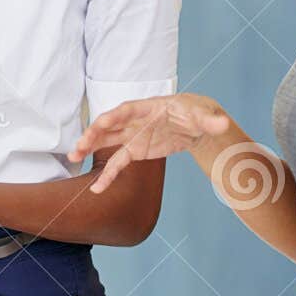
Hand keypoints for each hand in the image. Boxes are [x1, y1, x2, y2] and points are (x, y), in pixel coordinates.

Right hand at [66, 93, 230, 193]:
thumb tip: (223, 124)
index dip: (114, 116)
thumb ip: (211, 121)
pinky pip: (117, 163)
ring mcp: (132, 135)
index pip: (126, 109)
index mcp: (148, 108)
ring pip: (106, 141)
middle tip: (78, 146)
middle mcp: (135, 120)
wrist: (196, 124)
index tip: (100, 123)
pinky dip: (107, 175)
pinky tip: (96, 188)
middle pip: (109, 125)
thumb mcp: (205, 116)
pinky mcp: (135, 150)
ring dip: (89, 148)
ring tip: (72, 158)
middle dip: (93, 134)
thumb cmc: (197, 114)